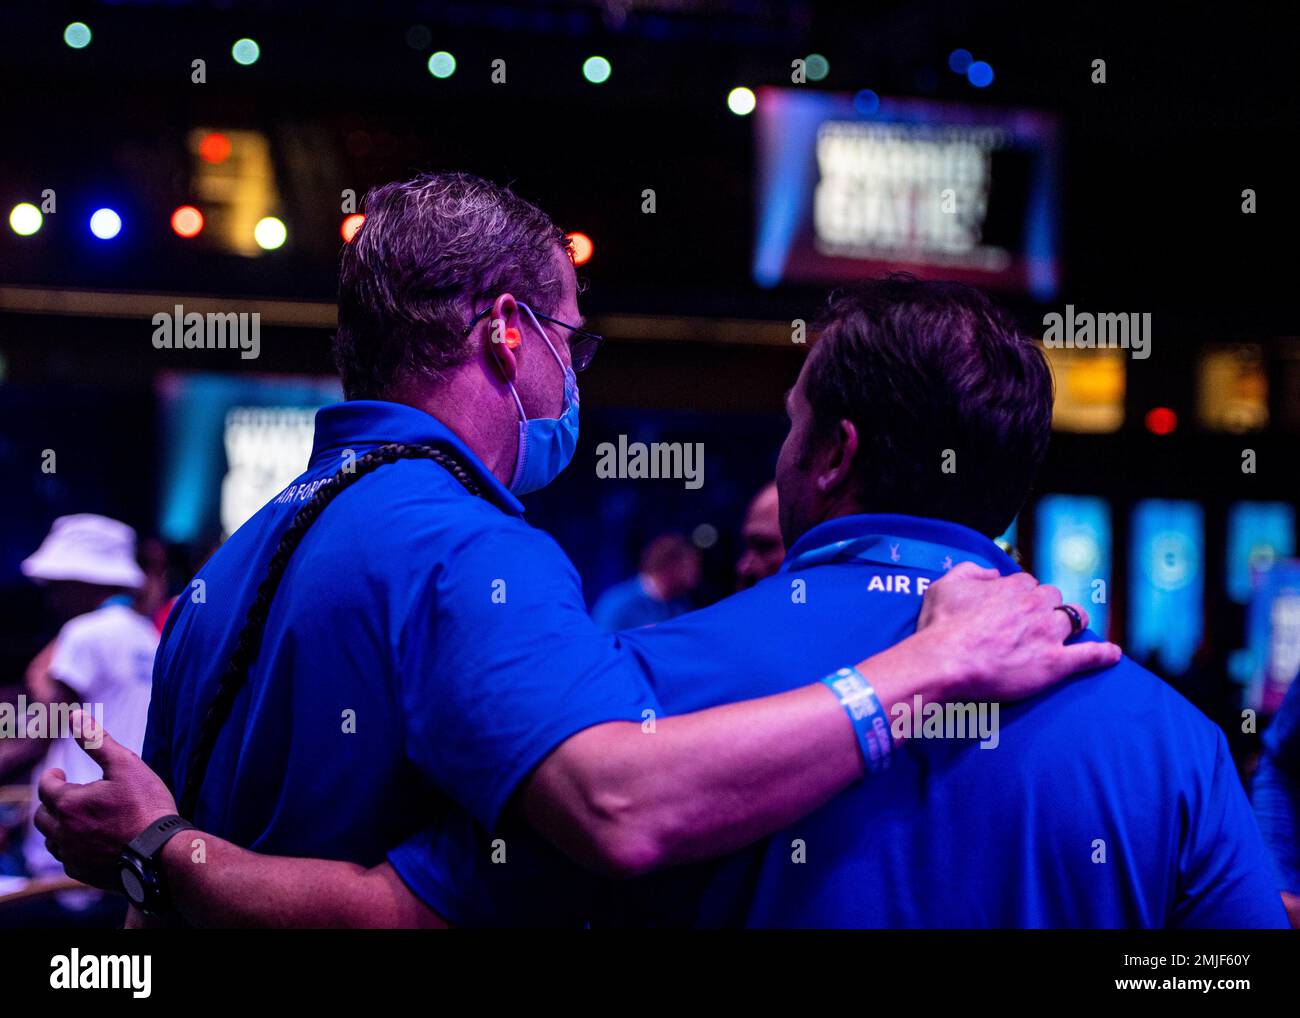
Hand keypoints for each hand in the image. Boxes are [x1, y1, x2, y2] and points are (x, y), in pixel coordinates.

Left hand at [34, 710, 178, 890]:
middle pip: (42, 816)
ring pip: (51, 840)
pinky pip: (67, 859)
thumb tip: (74, 717)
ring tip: (75, 819)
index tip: (60, 773)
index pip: (46, 786)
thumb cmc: (146, 805)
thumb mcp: (126, 765)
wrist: (161, 853)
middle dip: (50, 803)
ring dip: (58, 827)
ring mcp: (71, 855)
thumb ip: (97, 740)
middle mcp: (62, 831)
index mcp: (68, 803)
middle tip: (65, 795)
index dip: (52, 777)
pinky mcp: (82, 873)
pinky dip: (72, 848)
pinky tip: (88, 842)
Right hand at [911, 562, 1120, 700]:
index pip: (1027, 583)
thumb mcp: (945, 585)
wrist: (946, 662)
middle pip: (1054, 598)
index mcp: (1012, 586)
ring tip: (1069, 632)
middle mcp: (1036, 605)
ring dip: (1072, 623)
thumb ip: (970, 571)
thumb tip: (991, 573)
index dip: (1021, 595)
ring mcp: (1049, 634)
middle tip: (1033, 622)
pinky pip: (1090, 656)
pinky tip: (1112, 654)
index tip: (1013, 607)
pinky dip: (1103, 654)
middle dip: (1047, 607)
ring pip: (1075, 619)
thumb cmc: (941, 627)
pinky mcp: (1056, 663)